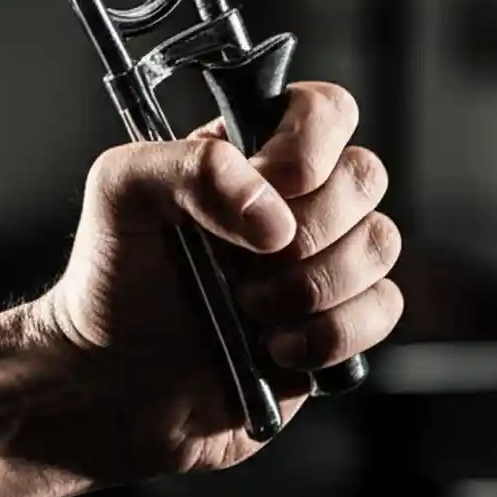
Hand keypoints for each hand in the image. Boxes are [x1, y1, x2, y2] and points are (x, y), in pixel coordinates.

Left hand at [28, 82, 401, 485]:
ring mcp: (323, 264)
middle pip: (365, 175)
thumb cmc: (112, 284)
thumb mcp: (121, 194)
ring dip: (310, 286)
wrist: (113, 387)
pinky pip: (383, 310)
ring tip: (247, 309)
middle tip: (242, 264)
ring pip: (380, 244)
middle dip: (307, 228)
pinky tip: (275, 348)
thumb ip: (191, 168)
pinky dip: (330, 334)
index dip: (309, 145)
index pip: (324, 110)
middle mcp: (296, 203)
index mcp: (251, 154)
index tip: (269, 183)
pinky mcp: (338, 326)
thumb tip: (273, 214)